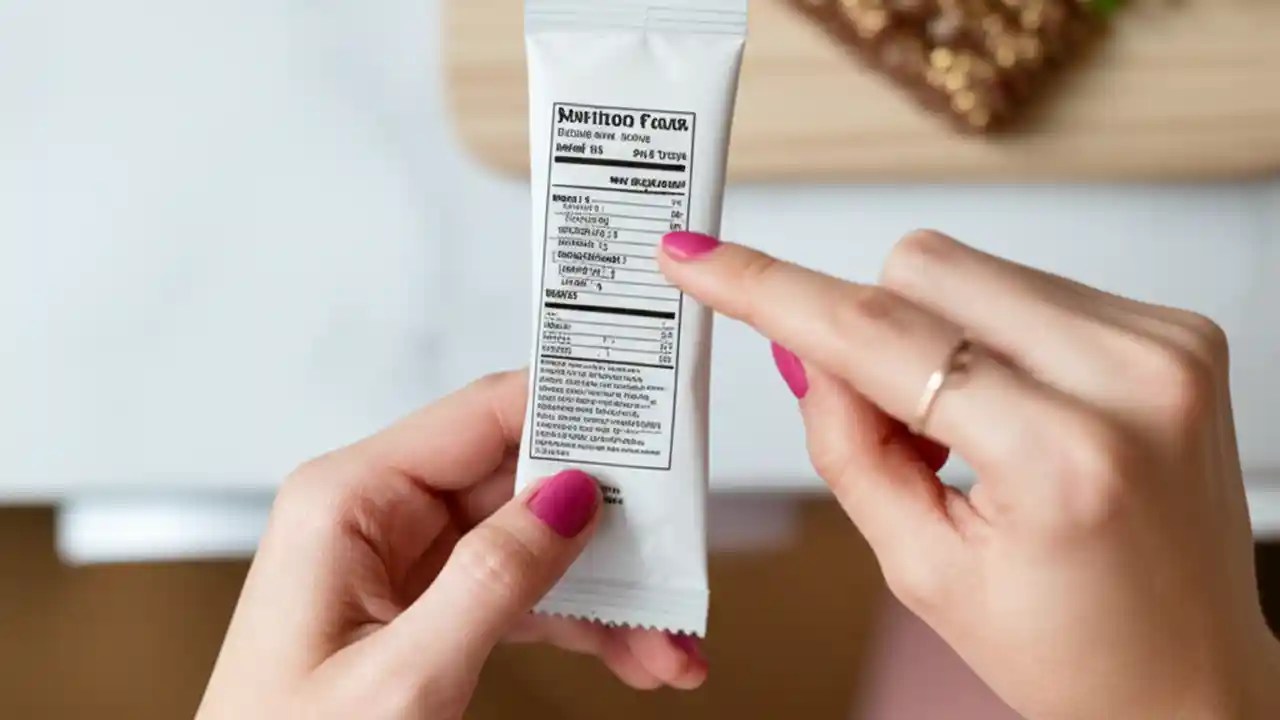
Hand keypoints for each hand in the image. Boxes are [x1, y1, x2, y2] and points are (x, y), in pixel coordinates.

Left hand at [197, 370, 706, 719]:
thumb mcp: (402, 677)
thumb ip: (492, 579)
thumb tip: (571, 498)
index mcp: (347, 500)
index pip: (483, 417)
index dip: (573, 409)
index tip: (648, 415)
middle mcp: (374, 516)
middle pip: (521, 482)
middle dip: (611, 524)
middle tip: (683, 546)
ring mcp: (400, 563)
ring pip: (531, 543)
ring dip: (608, 590)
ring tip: (669, 640)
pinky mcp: (421, 609)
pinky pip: (517, 593)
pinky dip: (578, 623)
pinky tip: (631, 654)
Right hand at [659, 230, 1279, 718]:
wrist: (1193, 680)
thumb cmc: (1073, 650)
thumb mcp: (922, 568)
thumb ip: (848, 444)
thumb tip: (805, 349)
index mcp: (1061, 456)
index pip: (876, 335)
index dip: (772, 291)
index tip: (702, 257)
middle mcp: (1130, 377)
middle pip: (921, 266)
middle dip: (874, 333)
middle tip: (901, 432)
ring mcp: (1165, 343)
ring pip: (972, 269)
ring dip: (936, 338)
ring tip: (971, 433)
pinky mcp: (1180, 330)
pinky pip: (1031, 286)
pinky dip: (992, 338)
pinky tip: (1018, 413)